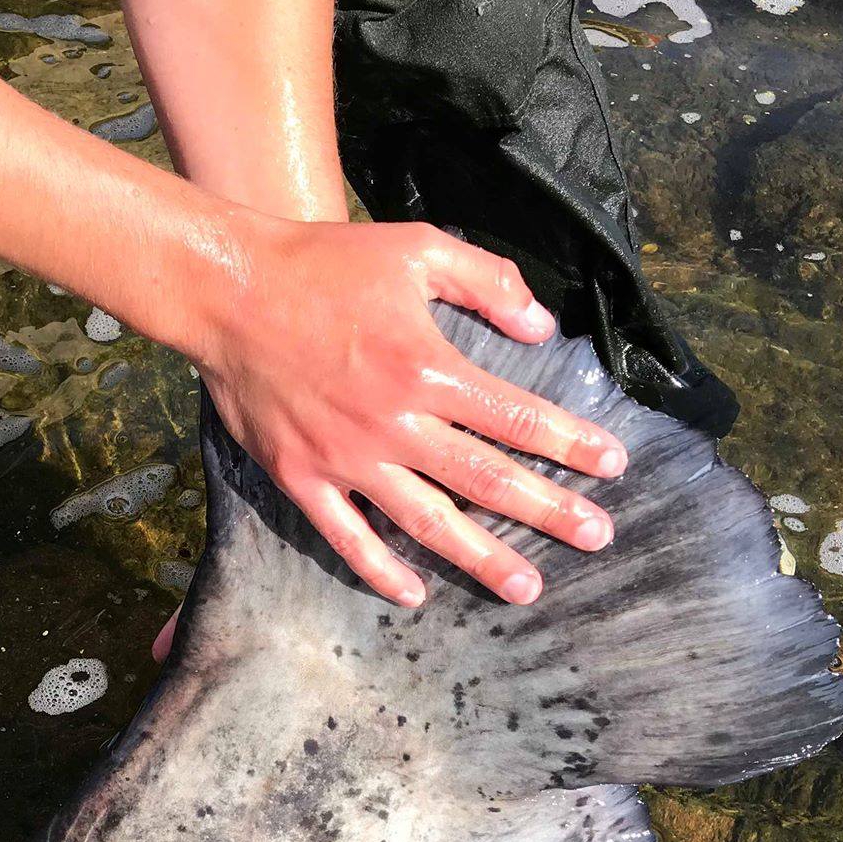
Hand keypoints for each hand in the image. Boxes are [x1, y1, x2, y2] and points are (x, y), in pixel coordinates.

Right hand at [195, 220, 627, 606]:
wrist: (229, 290)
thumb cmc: (325, 263)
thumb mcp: (417, 247)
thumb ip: (487, 282)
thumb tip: (541, 326)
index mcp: (427, 368)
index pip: (517, 416)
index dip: (570, 443)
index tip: (613, 465)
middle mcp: (393, 424)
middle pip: (487, 481)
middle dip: (549, 511)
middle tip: (597, 537)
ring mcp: (346, 459)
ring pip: (427, 523)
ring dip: (481, 559)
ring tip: (527, 587)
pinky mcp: (302, 478)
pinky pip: (348, 538)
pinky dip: (381, 571)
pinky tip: (415, 594)